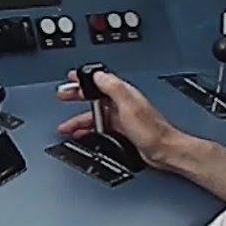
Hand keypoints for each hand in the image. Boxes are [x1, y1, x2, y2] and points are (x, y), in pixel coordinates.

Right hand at [56, 69, 181, 168]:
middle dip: (77, 95)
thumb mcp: (129, 104)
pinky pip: (99, 125)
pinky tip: (81, 134)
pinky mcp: (121, 129)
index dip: (83, 78)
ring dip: (79, 118)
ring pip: (95, 112)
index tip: (70, 78)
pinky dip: (87, 128)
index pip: (99, 79)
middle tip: (62, 96)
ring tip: (65, 125)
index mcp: (123, 92)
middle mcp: (122, 101)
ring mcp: (121, 116)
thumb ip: (112, 87)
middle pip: (94, 95)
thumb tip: (98, 74)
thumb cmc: (151, 130)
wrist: (164, 150)